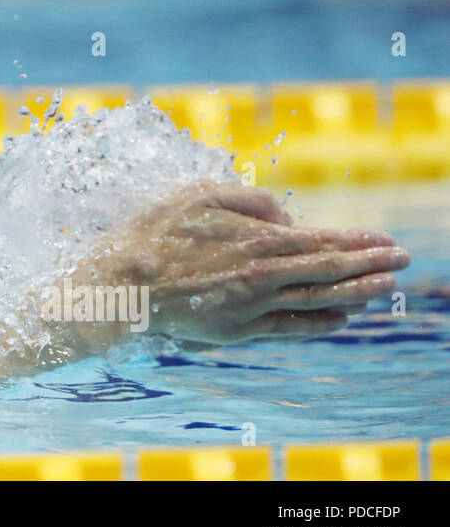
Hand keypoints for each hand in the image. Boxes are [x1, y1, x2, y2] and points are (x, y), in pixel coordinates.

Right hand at [68, 180, 409, 351]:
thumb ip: (250, 200)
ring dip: (358, 293)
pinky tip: (342, 318)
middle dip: (371, 265)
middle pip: (330, 271)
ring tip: (386, 288)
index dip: (359, 241)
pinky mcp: (239, 330)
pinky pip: (291, 327)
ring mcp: (254, 306)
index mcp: (258, 239)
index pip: (323, 241)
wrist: (124, 284)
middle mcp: (264, 275)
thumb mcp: (200, 195)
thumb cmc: (156, 233)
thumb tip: (286, 218)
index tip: (386, 240)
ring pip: (318, 299)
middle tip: (402, 261)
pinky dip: (322, 322)